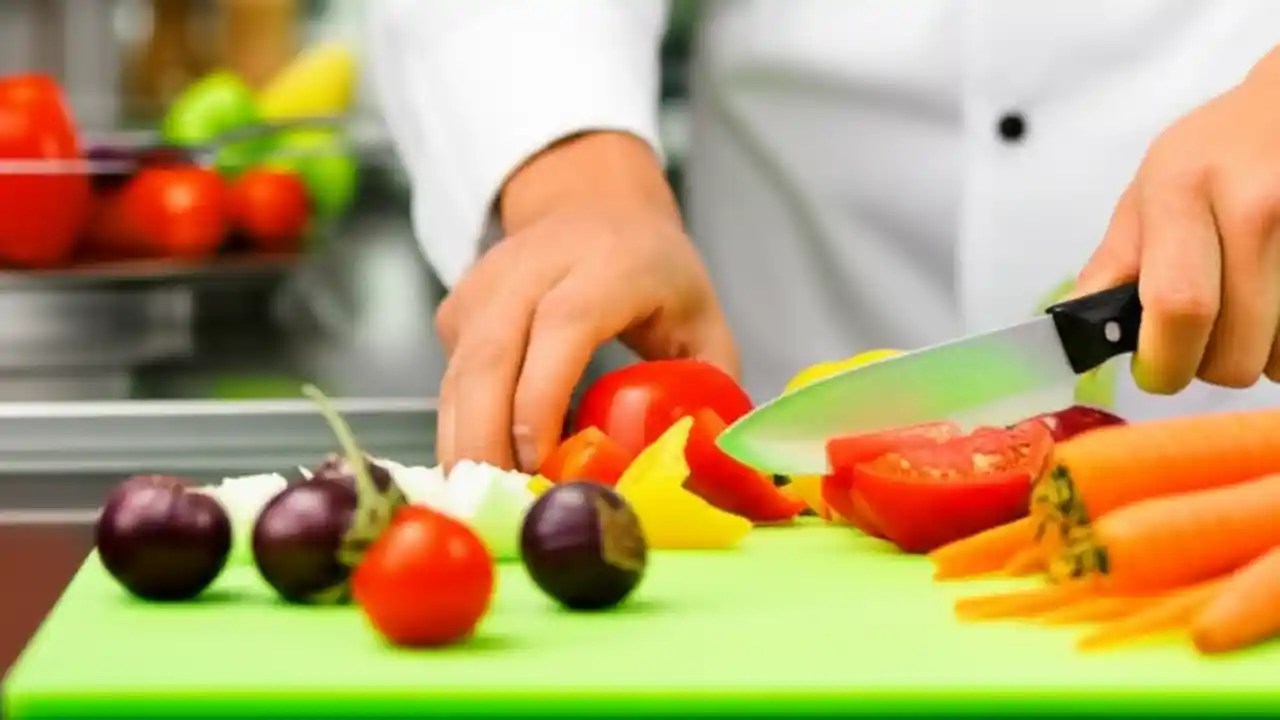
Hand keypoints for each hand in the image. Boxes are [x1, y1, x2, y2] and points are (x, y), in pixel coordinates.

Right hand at [435, 132, 738, 472]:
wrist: (592, 206)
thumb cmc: (655, 275)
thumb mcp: (702, 323)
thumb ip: (709, 390)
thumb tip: (704, 465)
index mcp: (608, 265)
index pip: (561, 325)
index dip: (543, 396)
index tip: (541, 459)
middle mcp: (534, 267)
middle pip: (492, 354)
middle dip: (489, 438)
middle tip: (506, 501)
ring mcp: (486, 285)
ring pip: (458, 371)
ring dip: (466, 441)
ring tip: (491, 499)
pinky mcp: (458, 309)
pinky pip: (450, 377)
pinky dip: (461, 427)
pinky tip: (487, 465)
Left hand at [1075, 49, 1279, 393]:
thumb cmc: (1214, 153)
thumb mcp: (1149, 192)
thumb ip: (1115, 265)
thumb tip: (1074, 335)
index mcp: (1183, 194)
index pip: (1179, 306)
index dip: (1166, 362)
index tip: (1157, 371)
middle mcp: (1257, 208)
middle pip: (1236, 352)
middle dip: (1211, 365)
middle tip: (1204, 336)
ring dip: (1261, 353)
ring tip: (1248, 306)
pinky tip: (1276, 300)